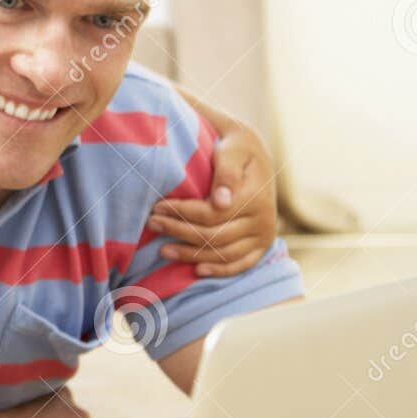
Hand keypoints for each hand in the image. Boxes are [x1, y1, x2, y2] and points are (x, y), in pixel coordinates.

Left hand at [151, 121, 278, 276]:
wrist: (255, 154)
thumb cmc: (236, 147)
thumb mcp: (233, 148)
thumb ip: (227, 171)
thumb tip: (221, 202)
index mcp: (256, 195)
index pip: (212, 213)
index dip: (182, 213)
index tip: (157, 207)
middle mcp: (264, 219)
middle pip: (215, 235)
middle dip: (179, 232)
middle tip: (152, 224)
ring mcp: (264, 234)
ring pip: (224, 253)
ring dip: (191, 255)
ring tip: (163, 249)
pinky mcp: (262, 245)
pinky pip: (241, 264)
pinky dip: (220, 271)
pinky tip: (197, 270)